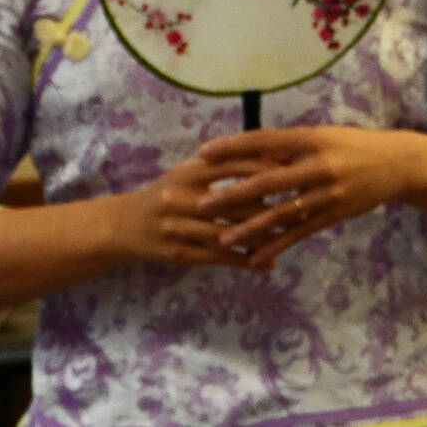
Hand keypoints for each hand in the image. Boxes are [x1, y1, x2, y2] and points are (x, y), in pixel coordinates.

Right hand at [108, 154, 281, 269]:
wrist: (125, 225)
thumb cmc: (164, 196)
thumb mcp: (184, 177)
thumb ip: (217, 171)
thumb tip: (267, 163)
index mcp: (184, 173)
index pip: (229, 166)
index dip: (261, 167)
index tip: (291, 170)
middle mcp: (179, 198)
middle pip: (234, 202)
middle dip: (270, 205)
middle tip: (301, 207)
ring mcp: (178, 227)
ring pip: (230, 233)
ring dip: (263, 237)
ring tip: (289, 237)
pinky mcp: (179, 253)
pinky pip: (219, 257)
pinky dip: (246, 260)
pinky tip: (267, 263)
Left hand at [196, 126, 418, 267]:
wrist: (396, 164)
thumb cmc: (348, 144)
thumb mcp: (318, 136)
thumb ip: (285, 147)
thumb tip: (244, 152)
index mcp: (309, 140)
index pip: (264, 141)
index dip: (232, 147)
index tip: (203, 154)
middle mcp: (318, 167)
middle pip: (269, 181)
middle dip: (234, 194)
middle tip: (203, 204)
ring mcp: (329, 194)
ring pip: (283, 213)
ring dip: (251, 228)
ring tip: (224, 238)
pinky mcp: (336, 215)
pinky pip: (302, 232)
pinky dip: (278, 245)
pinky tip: (257, 256)